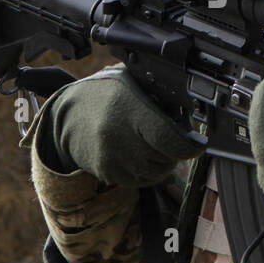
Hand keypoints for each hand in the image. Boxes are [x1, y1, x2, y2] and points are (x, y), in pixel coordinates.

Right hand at [35, 65, 204, 186]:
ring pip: (156, 174)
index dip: (190, 145)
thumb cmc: (105, 93)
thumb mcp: (130, 81)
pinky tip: (139, 153)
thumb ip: (160, 93)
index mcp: (130, 111)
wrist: (66, 114)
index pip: (171, 140)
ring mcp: (113, 159)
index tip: (197, 143)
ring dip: (162, 162)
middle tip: (171, 136)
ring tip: (153, 143)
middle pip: (167, 159)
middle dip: (175, 150)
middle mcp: (121, 138)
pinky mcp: (108, 173)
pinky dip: (146, 171)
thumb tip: (190, 109)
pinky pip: (140, 181)